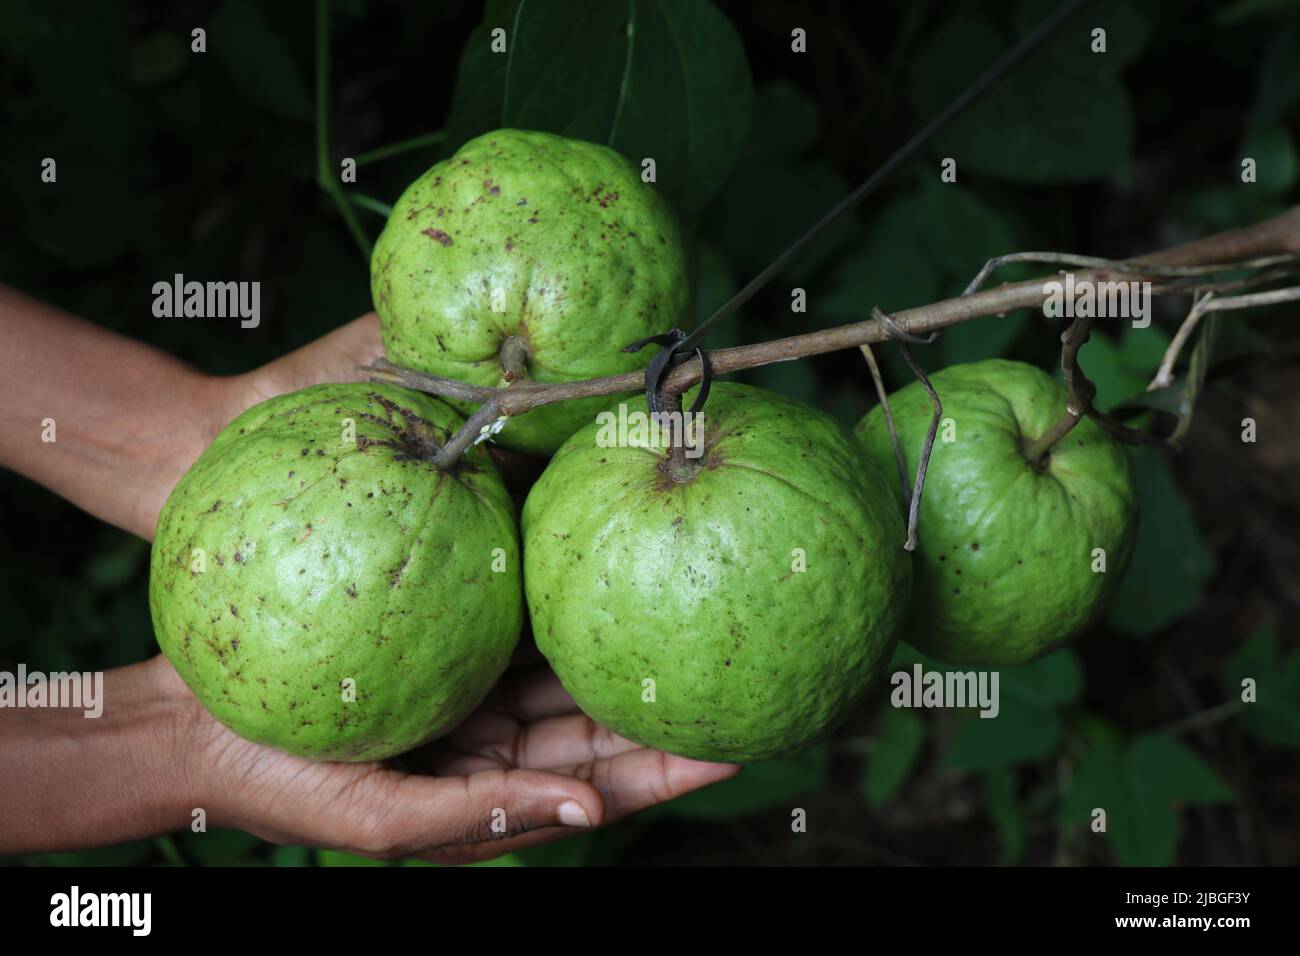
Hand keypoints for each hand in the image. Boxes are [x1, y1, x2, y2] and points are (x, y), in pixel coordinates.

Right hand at [173, 651, 738, 863]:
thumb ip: (485, 817)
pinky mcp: (449, 633)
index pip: (602, 782)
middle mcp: (496, 737)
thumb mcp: (379, 818)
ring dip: (627, 642)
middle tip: (743, 668)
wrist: (192, 722)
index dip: (671, 768)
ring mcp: (475, 683)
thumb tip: (590, 811)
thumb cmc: (280, 784)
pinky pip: (518, 610)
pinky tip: (602, 564)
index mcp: (492, 791)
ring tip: (697, 608)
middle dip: (669, 702)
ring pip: (570, 663)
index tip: (742, 747)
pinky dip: (560, 595)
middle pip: (602, 720)